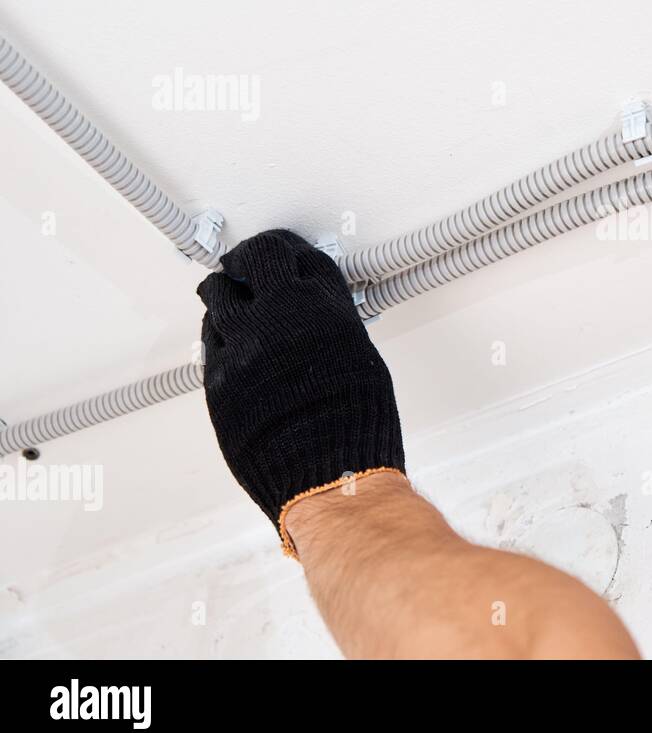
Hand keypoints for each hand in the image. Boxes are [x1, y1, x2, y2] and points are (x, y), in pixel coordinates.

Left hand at [197, 229, 404, 553]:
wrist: (331, 480)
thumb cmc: (357, 431)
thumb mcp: (362, 361)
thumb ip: (333, 329)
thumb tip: (319, 319)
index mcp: (326, 310)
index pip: (301, 257)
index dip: (292, 252)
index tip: (287, 255)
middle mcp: (281, 317)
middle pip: (254, 258)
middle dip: (249, 257)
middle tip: (246, 262)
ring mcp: (243, 346)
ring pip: (217, 292)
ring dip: (224, 290)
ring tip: (228, 295)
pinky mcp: (218, 379)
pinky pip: (208, 339)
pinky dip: (218, 333)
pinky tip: (227, 339)